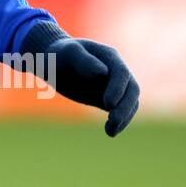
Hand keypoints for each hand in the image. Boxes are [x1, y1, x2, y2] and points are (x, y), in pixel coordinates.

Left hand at [21, 21, 139, 136]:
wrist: (54, 62)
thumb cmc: (60, 55)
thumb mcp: (69, 54)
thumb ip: (84, 61)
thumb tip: (103, 73)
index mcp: (110, 56)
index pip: (121, 73)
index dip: (117, 88)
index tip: (107, 104)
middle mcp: (117, 71)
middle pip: (131, 89)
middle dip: (125, 106)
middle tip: (113, 120)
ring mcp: (115, 85)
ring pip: (129, 102)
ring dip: (124, 117)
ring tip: (110, 132)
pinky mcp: (109, 99)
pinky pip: (120, 111)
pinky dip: (119, 122)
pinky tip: (110, 131)